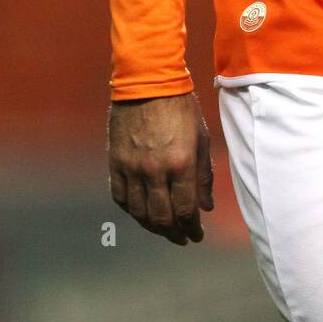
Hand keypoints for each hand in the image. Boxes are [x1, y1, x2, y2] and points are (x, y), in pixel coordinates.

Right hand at [107, 91, 213, 245]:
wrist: (149, 83)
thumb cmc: (181, 108)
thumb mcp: (201, 138)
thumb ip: (204, 175)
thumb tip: (207, 207)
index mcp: (181, 163)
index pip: (186, 210)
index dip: (192, 228)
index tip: (196, 235)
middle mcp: (155, 170)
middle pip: (162, 217)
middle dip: (174, 233)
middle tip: (182, 238)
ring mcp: (132, 167)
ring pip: (139, 212)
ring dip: (153, 227)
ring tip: (164, 230)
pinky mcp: (115, 162)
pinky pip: (120, 197)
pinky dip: (131, 210)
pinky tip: (141, 213)